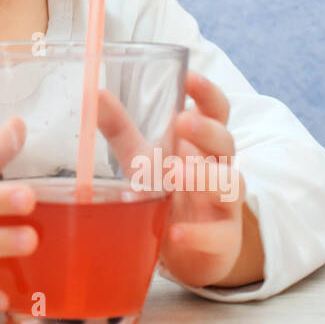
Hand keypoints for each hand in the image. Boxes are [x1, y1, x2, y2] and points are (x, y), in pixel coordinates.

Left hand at [96, 70, 248, 288]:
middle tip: (181, 122)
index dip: (207, 93)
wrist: (184, 248)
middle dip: (206, 130)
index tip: (189, 75)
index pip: (217, 111)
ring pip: (230, 185)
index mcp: (202, 144)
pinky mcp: (223, 240)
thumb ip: (119, 127)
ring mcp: (225, 205)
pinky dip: (197, 234)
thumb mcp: (140, 158)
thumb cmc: (167, 193)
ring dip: (205, 177)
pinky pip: (218, 236)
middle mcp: (219, 169)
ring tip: (176, 174)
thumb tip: (94, 93)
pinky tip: (175, 231)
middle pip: (226, 142)